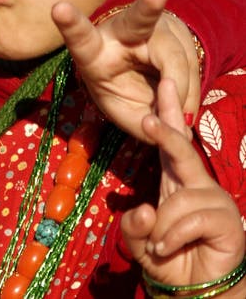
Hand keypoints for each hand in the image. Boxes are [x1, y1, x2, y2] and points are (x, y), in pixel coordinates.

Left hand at [51, 0, 199, 140]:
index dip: (70, 23)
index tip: (58, 8)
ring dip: (180, 95)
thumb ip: (142, 122)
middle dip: (148, 7)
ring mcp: (157, 27)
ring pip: (177, 60)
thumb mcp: (118, 109)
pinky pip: (194, 69)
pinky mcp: (181, 34)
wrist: (143, 73)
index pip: (81, 35)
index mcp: (95, 48)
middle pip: (138, 18)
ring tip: (174, 117)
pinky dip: (191, 97)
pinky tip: (182, 109)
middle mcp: (125, 30)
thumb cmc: (119, 90)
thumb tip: (176, 122)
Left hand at [121, 78, 244, 291]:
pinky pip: (188, 220)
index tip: (165, 82)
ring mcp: (214, 200)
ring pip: (177, 200)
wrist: (193, 291)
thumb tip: (147, 210)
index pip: (172, 140)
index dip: (168, 112)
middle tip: (149, 120)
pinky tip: (169, 248)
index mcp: (175, 178)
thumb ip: (133, 224)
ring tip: (161, 245)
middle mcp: (196, 183)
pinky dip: (172, 237)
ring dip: (161, 227)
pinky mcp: (227, 221)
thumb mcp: (139, 239)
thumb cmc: (168, 258)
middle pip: (182, 150)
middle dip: (166, 132)